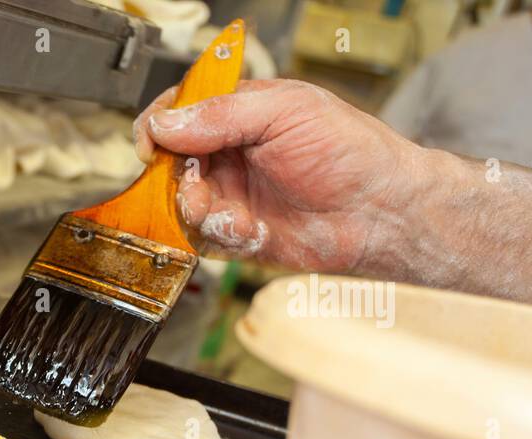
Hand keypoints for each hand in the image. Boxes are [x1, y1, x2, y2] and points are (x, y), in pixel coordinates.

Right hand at [133, 79, 422, 271]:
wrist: (379, 214)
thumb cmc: (350, 153)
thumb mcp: (286, 112)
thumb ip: (222, 114)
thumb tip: (167, 121)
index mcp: (239, 113)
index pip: (180, 109)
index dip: (159, 123)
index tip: (152, 141)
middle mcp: (229, 153)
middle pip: (170, 160)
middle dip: (173, 174)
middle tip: (192, 180)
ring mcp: (230, 194)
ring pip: (179, 201)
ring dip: (194, 208)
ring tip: (224, 211)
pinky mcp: (235, 233)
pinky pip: (201, 235)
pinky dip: (217, 233)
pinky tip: (246, 228)